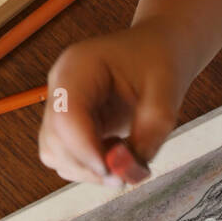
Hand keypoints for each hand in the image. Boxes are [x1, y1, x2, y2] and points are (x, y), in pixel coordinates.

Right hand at [38, 20, 183, 186]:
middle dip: (90, 165)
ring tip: (124, 153)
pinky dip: (89, 167)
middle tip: (129, 169)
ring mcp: (58, 106)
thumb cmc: (158, 62)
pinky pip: (65, 158)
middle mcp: (60, 86)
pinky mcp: (64, 125)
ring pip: (56, 155)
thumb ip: (150, 133)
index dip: (85, 150)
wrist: (156, 49)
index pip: (66, 116)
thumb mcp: (167, 94)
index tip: (114, 171)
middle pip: (55, 141)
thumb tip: (126, 171)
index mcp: (79, 67)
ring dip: (89, 169)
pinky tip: (114, 152)